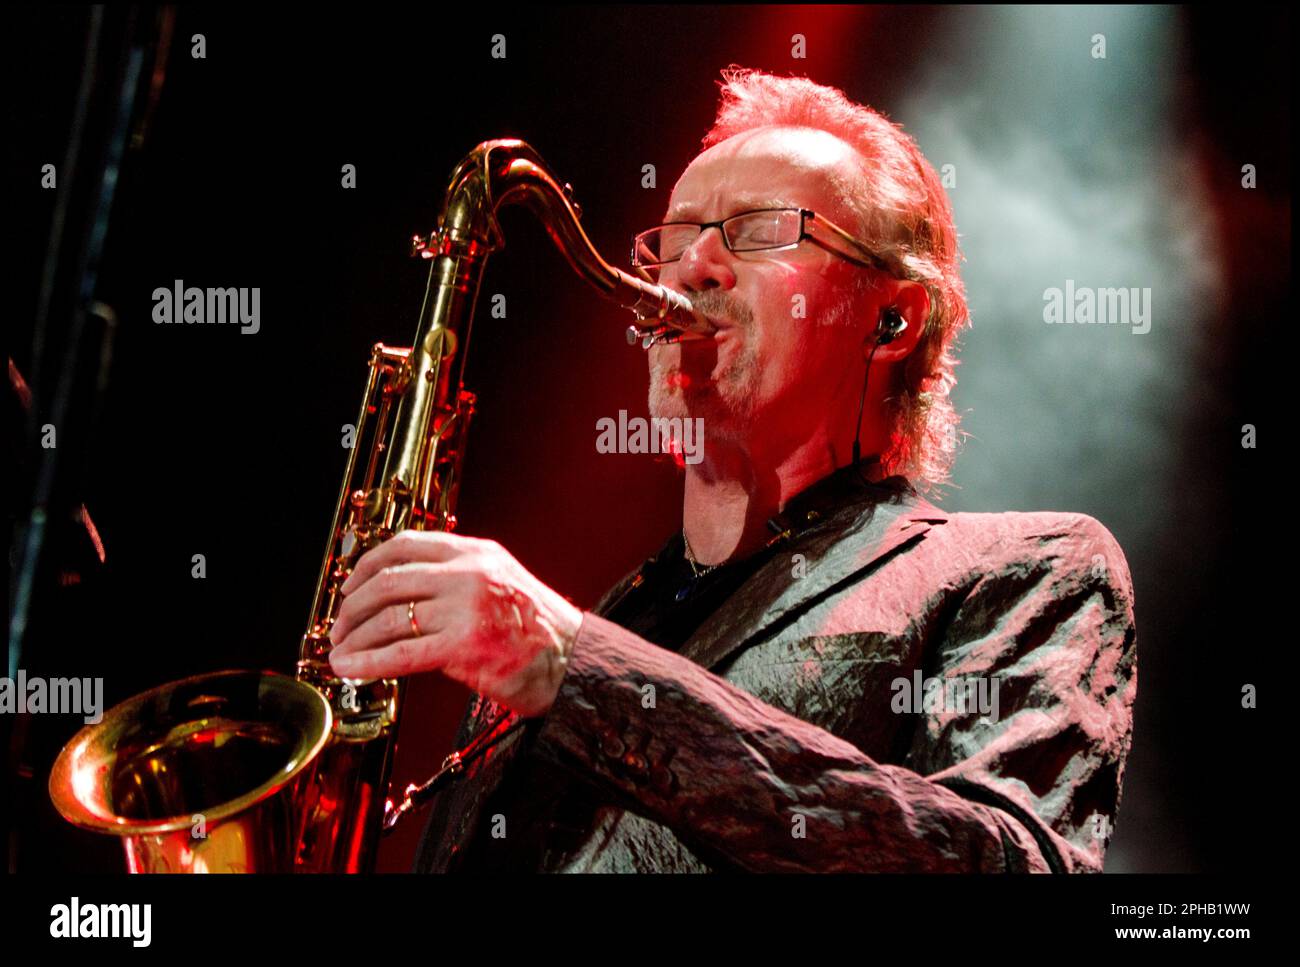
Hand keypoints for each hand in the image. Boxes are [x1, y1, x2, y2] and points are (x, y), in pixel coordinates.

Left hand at [327, 531, 582, 717]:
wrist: (575, 661)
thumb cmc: (538, 632)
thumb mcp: (500, 583)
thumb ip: (457, 580)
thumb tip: (401, 597)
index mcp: (476, 552)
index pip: (406, 544)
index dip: (367, 564)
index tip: (350, 586)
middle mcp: (469, 572)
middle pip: (388, 579)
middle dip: (351, 606)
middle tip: (339, 626)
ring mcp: (466, 607)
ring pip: (388, 617)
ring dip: (354, 637)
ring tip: (340, 653)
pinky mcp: (464, 645)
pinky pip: (401, 653)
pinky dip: (367, 662)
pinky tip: (350, 669)